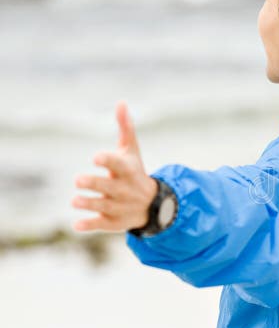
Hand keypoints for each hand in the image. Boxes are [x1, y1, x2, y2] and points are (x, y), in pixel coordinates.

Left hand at [72, 101, 157, 231]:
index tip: (96, 157)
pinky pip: (101, 225)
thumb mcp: (132, 151)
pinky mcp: (114, 222)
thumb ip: (125, 128)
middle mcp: (125, 189)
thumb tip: (121, 102)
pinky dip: (90, 225)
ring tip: (75, 200)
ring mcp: (120, 207)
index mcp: (128, 170)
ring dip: (89, 203)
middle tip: (78, 180)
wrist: (154, 205)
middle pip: (108, 187)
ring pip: (103, 206)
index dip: (107, 161)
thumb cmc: (135, 172)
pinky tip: (76, 224)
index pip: (118, 165)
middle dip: (94, 184)